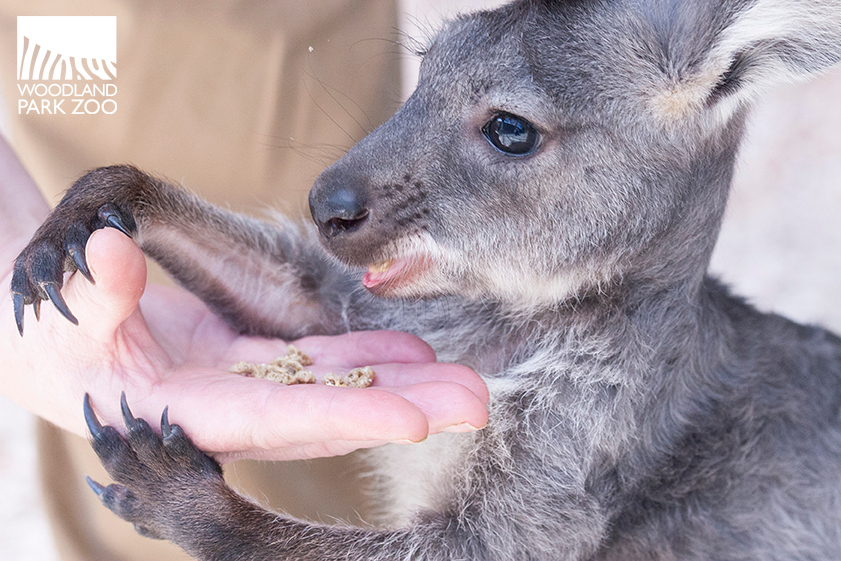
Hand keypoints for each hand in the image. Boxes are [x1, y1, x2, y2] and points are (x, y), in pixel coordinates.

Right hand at [0, 136, 487, 462]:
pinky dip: (368, 359)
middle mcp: (230, 411)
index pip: (277, 418)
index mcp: (184, 412)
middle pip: (331, 413)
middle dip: (404, 410)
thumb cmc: (47, 334)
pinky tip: (416, 356)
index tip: (414, 421)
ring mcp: (250, 389)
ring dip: (403, 386)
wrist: (56, 344)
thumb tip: (114, 255)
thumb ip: (93, 292)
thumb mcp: (59, 315)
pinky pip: (321, 364)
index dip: (344, 416)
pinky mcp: (255, 366)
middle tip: (476, 405)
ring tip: (467, 384)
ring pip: (338, 388)